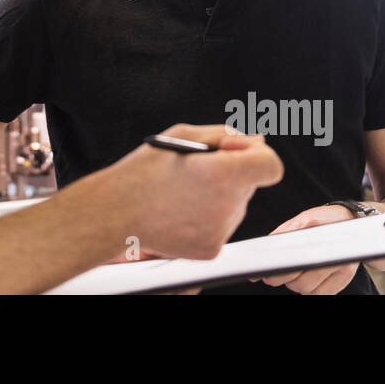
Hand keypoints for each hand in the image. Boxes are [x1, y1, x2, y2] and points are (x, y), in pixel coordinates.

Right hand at [115, 123, 282, 261]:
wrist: (114, 213)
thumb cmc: (144, 171)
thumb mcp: (182, 136)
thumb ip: (224, 135)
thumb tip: (256, 141)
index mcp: (222, 174)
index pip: (270, 166)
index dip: (255, 155)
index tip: (232, 152)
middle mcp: (227, 206)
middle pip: (249, 185)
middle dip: (230, 175)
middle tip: (193, 172)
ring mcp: (221, 232)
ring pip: (235, 206)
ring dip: (218, 197)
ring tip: (181, 193)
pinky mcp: (211, 250)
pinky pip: (221, 227)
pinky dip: (206, 218)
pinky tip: (180, 212)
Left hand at [253, 204, 358, 294]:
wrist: (353, 220)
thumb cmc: (322, 220)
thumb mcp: (300, 220)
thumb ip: (282, 235)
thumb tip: (260, 252)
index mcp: (310, 227)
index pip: (286, 254)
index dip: (272, 267)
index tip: (260, 274)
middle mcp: (326, 246)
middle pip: (295, 278)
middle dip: (279, 278)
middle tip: (273, 276)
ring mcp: (338, 262)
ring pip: (305, 289)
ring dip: (296, 285)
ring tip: (296, 274)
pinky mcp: (346, 275)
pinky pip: (321, 294)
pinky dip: (311, 290)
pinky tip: (309, 279)